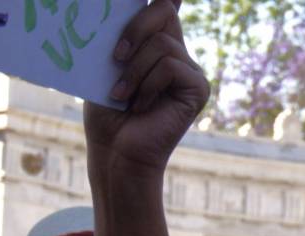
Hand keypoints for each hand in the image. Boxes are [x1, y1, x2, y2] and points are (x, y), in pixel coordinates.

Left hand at [84, 0, 208, 177]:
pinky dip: (148, 84)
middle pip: (163, 11)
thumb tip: (124, 6)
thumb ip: (120, 35)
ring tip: (121, 95)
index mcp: (156, 43)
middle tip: (115, 57)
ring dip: (134, 70)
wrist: (117, 152)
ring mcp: (191, 71)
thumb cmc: (106, 112)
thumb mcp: (106, 65)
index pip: (165, 5)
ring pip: (161, 44)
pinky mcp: (198, 89)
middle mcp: (177, 53)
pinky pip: (171, 67)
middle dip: (134, 27)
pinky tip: (140, 105)